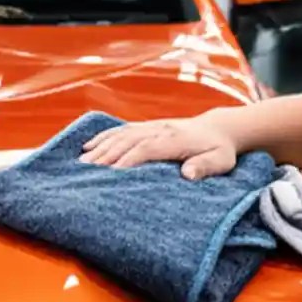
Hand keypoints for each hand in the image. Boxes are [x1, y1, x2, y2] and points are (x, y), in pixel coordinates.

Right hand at [78, 118, 236, 179]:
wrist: (220, 128)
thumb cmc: (220, 150)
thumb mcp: (221, 161)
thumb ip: (206, 167)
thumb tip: (188, 174)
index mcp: (176, 139)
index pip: (147, 148)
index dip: (128, 160)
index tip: (111, 174)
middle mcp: (160, 129)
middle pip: (128, 141)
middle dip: (106, 155)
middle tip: (85, 172)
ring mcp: (152, 126)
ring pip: (121, 135)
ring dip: (100, 147)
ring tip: (80, 164)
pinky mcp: (147, 127)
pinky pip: (122, 129)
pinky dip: (104, 136)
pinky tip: (87, 146)